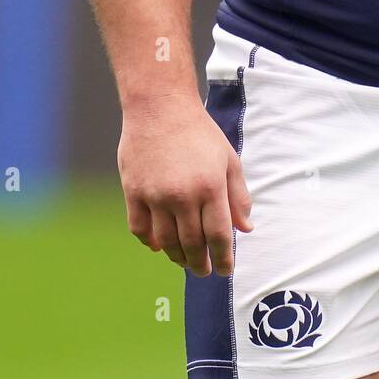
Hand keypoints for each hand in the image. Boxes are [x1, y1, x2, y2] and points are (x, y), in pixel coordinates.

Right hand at [118, 97, 253, 277]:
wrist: (160, 107)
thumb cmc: (199, 133)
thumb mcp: (229, 159)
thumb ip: (238, 196)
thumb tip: (245, 229)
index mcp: (210, 186)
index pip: (219, 235)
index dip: (224, 258)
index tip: (226, 270)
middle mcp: (182, 195)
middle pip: (192, 244)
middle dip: (200, 263)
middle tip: (204, 271)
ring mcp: (155, 195)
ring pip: (165, 242)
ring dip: (176, 257)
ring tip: (185, 261)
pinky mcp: (133, 191)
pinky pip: (139, 229)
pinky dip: (149, 242)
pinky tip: (159, 246)